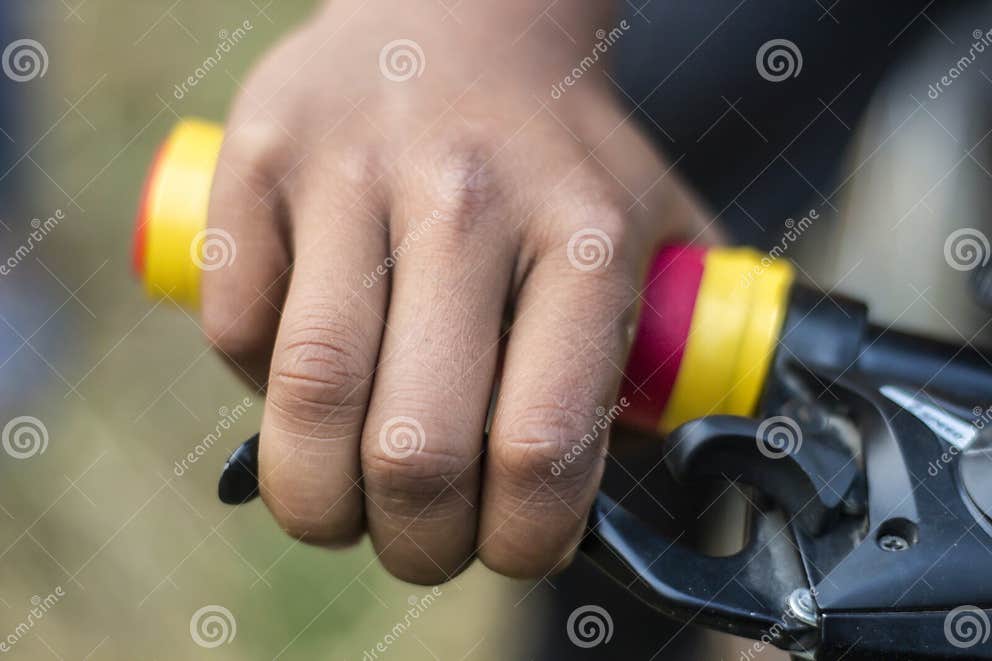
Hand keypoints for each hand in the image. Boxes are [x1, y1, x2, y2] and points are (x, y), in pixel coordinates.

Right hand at [203, 0, 718, 583]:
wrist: (460, 10)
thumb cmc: (558, 150)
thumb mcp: (655, 230)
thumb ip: (665, 350)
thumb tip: (614, 472)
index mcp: (583, 237)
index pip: (540, 449)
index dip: (519, 545)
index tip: (506, 547)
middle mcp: (467, 202)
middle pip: (412, 450)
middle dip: (414, 545)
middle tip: (419, 544)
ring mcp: (351, 173)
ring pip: (307, 397)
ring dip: (316, 499)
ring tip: (339, 508)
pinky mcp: (258, 160)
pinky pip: (233, 328)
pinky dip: (255, 391)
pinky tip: (299, 386)